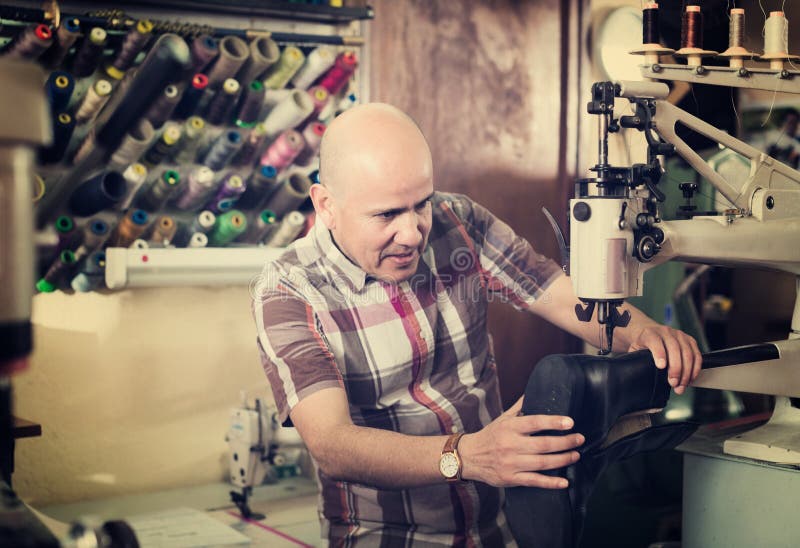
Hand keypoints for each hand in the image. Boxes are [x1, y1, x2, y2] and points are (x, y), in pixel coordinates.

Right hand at [459, 397, 583, 488]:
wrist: (469, 457)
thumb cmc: (490, 436)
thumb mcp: (502, 419)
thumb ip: (520, 407)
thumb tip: (534, 390)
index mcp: (509, 427)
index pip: (534, 422)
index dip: (553, 422)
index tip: (570, 422)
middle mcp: (510, 444)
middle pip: (543, 444)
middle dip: (565, 442)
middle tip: (579, 439)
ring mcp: (511, 463)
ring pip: (542, 462)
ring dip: (562, 459)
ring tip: (575, 455)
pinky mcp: (511, 478)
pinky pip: (535, 481)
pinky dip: (551, 483)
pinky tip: (564, 482)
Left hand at [627, 325, 701, 394]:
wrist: (650, 332)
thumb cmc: (642, 345)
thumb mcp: (635, 351)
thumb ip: (637, 360)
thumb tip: (641, 375)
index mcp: (649, 333)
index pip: (655, 341)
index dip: (659, 353)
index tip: (661, 366)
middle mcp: (666, 332)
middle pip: (674, 349)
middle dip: (675, 368)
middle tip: (673, 383)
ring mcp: (680, 335)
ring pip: (687, 353)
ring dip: (686, 372)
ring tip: (681, 386)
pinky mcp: (690, 340)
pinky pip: (696, 355)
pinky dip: (695, 369)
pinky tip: (690, 379)